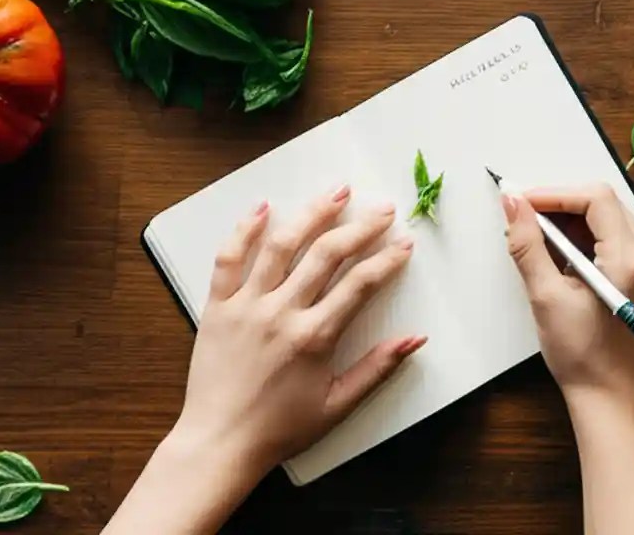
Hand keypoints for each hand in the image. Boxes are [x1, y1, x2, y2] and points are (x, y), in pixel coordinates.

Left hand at [174, 186, 424, 476]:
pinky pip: (229, 258)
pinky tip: (262, 207)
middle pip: (327, 254)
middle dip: (360, 226)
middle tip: (382, 209)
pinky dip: (244, 229)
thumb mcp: (338, 404)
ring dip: (311, 213)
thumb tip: (415, 339)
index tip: (404, 244)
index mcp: (315, 337)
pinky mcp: (217, 306)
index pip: (361, 284)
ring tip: (335, 192)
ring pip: (281, 245)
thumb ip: (377, 368)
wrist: (220, 441)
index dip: (387, 259)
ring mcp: (247, 305)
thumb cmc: (279, 429)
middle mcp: (281, 313)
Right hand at [502, 184, 633, 402]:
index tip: (521, 202)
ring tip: (537, 235)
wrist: (610, 392)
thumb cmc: (581, 354)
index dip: (554, 194)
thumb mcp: (545, 296)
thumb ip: (527, 244)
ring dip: (570, 218)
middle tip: (524, 216)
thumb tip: (512, 204)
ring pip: (607, 216)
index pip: (595, 199)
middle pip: (603, 202)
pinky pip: (613, 235)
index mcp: (630, 261)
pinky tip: (558, 250)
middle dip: (560, 203)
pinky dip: (583, 234)